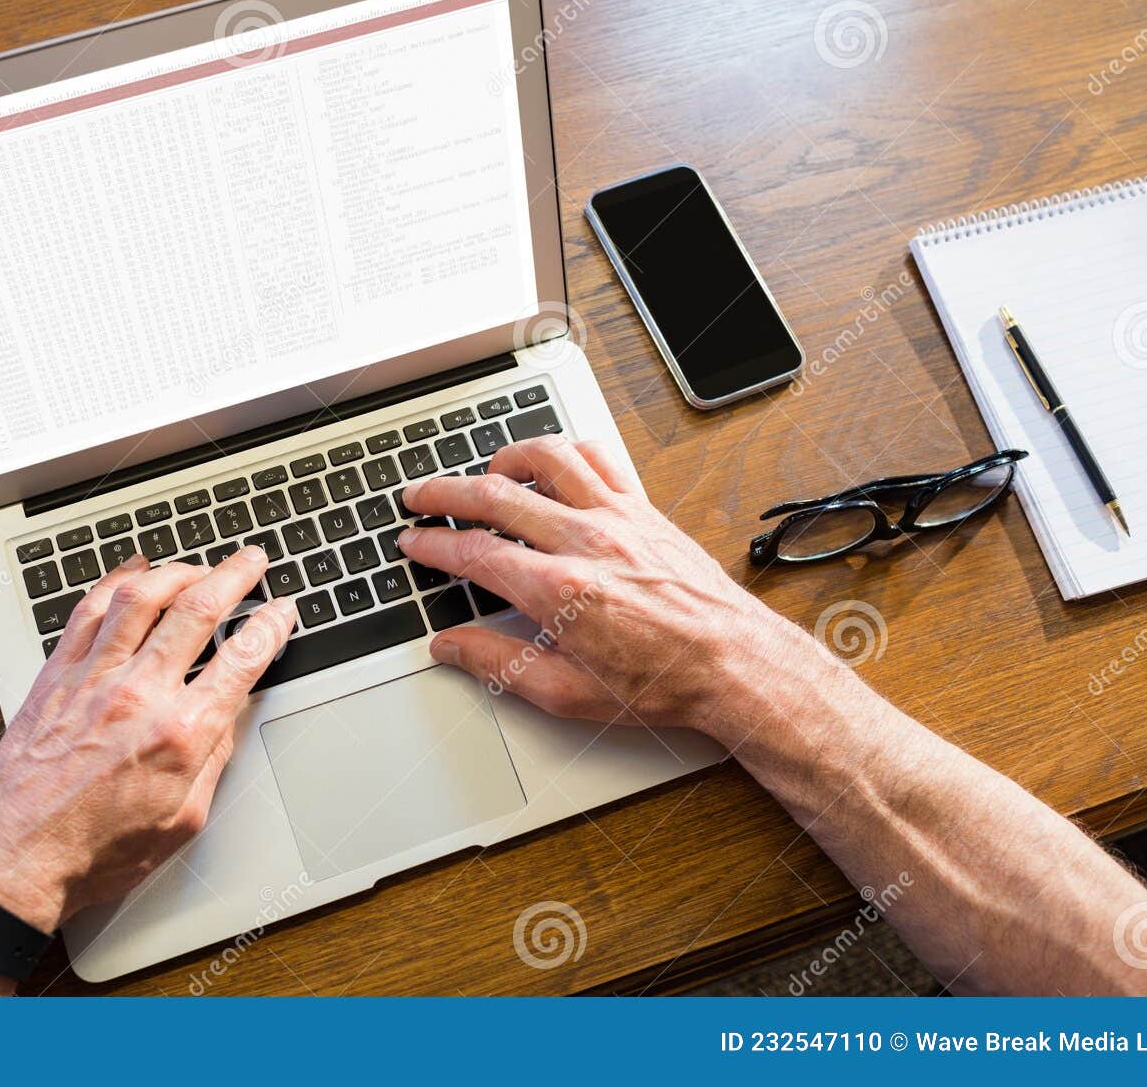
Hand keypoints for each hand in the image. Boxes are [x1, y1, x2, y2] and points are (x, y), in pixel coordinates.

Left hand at [0, 548, 295, 932]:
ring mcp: (93, 678)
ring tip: (198, 566)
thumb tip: (226, 719)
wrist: (16, 857)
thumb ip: (212, 761)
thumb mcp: (183, 820)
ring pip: (142, 596)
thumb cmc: (94, 851)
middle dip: (235, 576)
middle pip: (198, 609)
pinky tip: (132, 569)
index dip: (271, 626)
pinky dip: (115, 580)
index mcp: (180, 734)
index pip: (242, 659)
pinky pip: (89, 609)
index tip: (281, 611)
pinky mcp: (56, 675)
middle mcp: (138, 695)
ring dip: (178, 570)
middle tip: (252, 560)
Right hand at [397, 437, 846, 737]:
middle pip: (495, 495)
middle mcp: (586, 542)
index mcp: (559, 590)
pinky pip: (598, 459)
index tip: (414, 542)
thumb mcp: (565, 693)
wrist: (733, 665)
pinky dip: (565, 453)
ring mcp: (618, 518)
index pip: (474, 553)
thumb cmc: (660, 682)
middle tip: (419, 495)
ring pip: (546, 459)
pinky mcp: (644, 509)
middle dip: (445, 492)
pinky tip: (552, 466)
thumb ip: (498, 664)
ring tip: (484, 473)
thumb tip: (450, 647)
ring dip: (504, 458)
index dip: (433, 545)